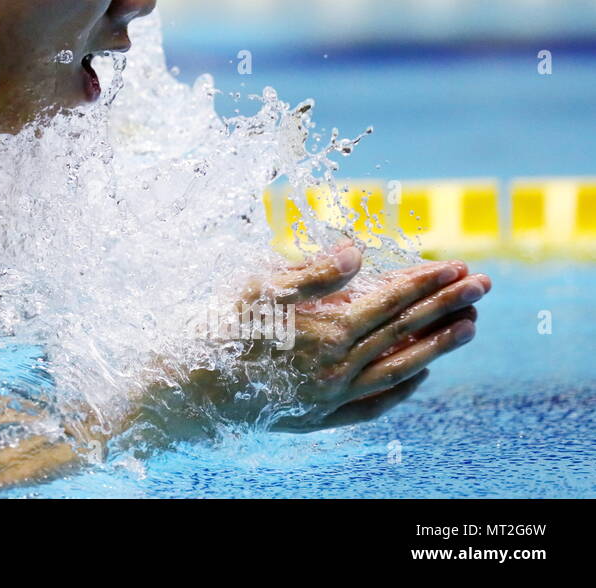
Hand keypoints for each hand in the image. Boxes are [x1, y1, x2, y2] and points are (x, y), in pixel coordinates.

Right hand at [183, 244, 489, 430]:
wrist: (185, 389)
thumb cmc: (217, 329)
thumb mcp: (258, 286)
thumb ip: (313, 272)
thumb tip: (358, 254)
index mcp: (327, 330)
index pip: (392, 300)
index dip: (427, 280)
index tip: (459, 263)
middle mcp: (338, 366)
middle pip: (405, 331)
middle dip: (447, 304)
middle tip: (483, 285)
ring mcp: (332, 396)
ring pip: (400, 368)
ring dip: (438, 346)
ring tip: (471, 326)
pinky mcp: (319, 417)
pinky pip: (375, 404)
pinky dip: (403, 388)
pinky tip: (420, 373)